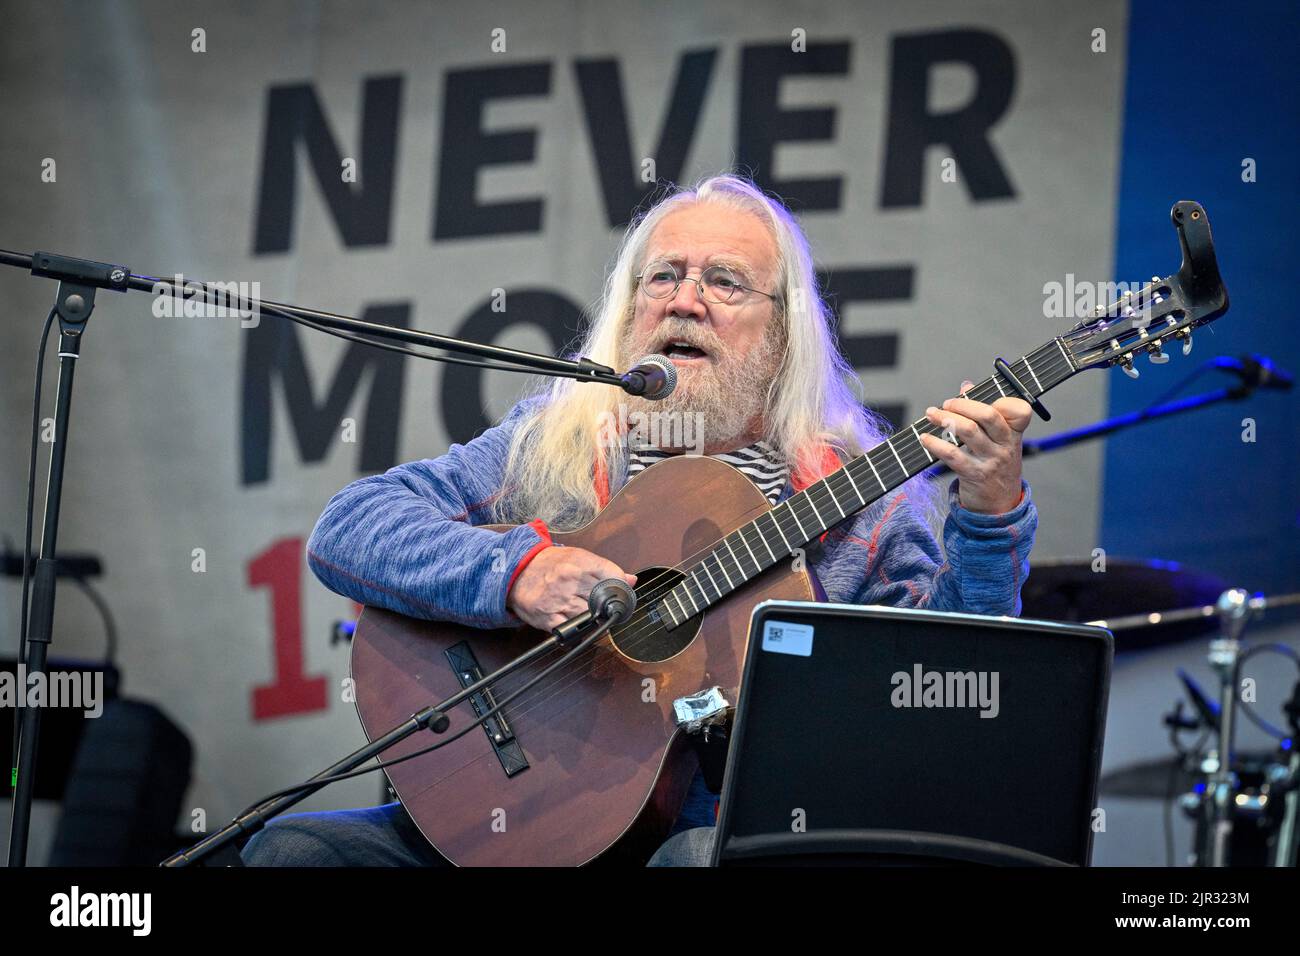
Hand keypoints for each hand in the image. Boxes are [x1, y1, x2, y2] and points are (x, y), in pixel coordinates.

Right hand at [506, 546, 636, 631]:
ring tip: (590, 611)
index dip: (621, 588)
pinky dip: (579, 629)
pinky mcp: (549, 618)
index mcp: (580, 563)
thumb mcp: (578, 557)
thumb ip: (605, 569)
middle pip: (603, 599)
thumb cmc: (549, 564)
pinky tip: (578, 621)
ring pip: (591, 616)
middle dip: (608, 604)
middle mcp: (570, 582)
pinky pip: (572, 630)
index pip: (613, 578)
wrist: (517, 570)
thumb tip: (630, 580)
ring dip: (595, 617)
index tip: (621, 593)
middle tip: (607, 605)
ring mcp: (559, 601)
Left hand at [919, 379, 1031, 514]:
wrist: (999, 504)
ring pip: (969, 432)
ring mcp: (991, 460)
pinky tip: (925, 438)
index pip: (1020, 410)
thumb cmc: (995, 463)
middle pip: (988, 415)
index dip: (1003, 399)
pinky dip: (935, 444)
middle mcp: (1006, 445)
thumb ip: (984, 411)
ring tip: (931, 414)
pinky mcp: (974, 474)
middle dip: (963, 404)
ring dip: (945, 419)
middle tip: (946, 403)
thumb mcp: (998, 439)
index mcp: (1014, 432)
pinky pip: (953, 455)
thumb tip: (966, 385)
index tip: (979, 396)